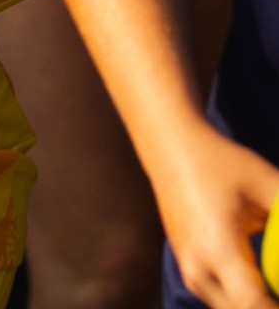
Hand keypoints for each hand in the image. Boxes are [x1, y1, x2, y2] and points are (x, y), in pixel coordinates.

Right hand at [151, 123, 278, 308]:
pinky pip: (226, 302)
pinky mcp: (191, 272)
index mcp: (218, 249)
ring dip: (260, 302)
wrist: (170, 146)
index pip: (256, 306)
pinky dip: (249, 299)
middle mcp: (199, 270)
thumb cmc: (221, 162)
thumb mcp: (267, 184)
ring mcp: (191, 274)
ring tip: (275, 277)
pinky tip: (265, 280)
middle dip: (270, 304)